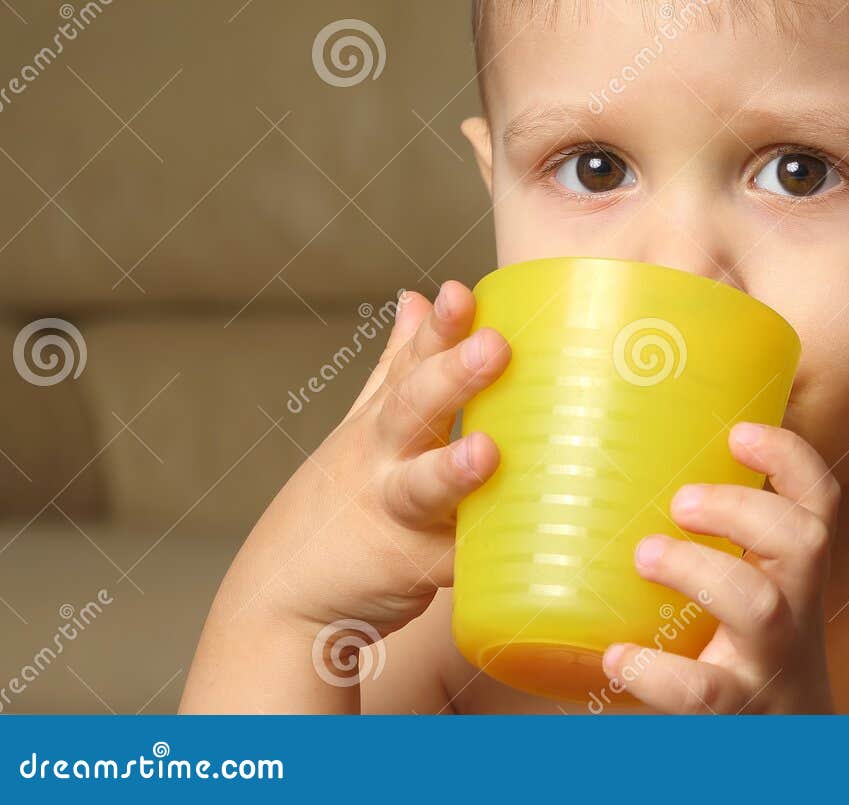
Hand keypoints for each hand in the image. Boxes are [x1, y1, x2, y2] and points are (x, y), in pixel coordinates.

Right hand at [231, 281, 508, 639]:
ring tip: (485, 452)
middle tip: (495, 346)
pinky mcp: (412, 570)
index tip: (458, 291)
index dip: (438, 327)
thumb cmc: (341, 502)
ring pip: (424, 487)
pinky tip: (519, 543)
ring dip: (453, 470)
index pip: (411, 361)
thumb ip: (395, 364)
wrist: (280, 605)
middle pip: (414, 409)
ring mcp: (394, 515)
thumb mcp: (361, 425)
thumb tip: (416, 296)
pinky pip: (454, 559)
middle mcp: (382, 459)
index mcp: (381, 419)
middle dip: (452, 375)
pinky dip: (480, 553)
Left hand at [601, 423, 839, 713]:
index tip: (740, 432)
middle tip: (682, 502)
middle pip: (804, 541)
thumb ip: (723, 535)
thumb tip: (638, 457)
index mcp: (797, 571)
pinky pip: (702, 690)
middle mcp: (796, 610)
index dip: (791, 459)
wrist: (787, 746)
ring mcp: (770, 662)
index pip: (820, 501)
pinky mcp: (734, 712)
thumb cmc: (748, 649)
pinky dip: (655, 670)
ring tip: (647, 554)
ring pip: (759, 606)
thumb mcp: (755, 586)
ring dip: (700, 570)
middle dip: (744, 508)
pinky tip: (616, 657)